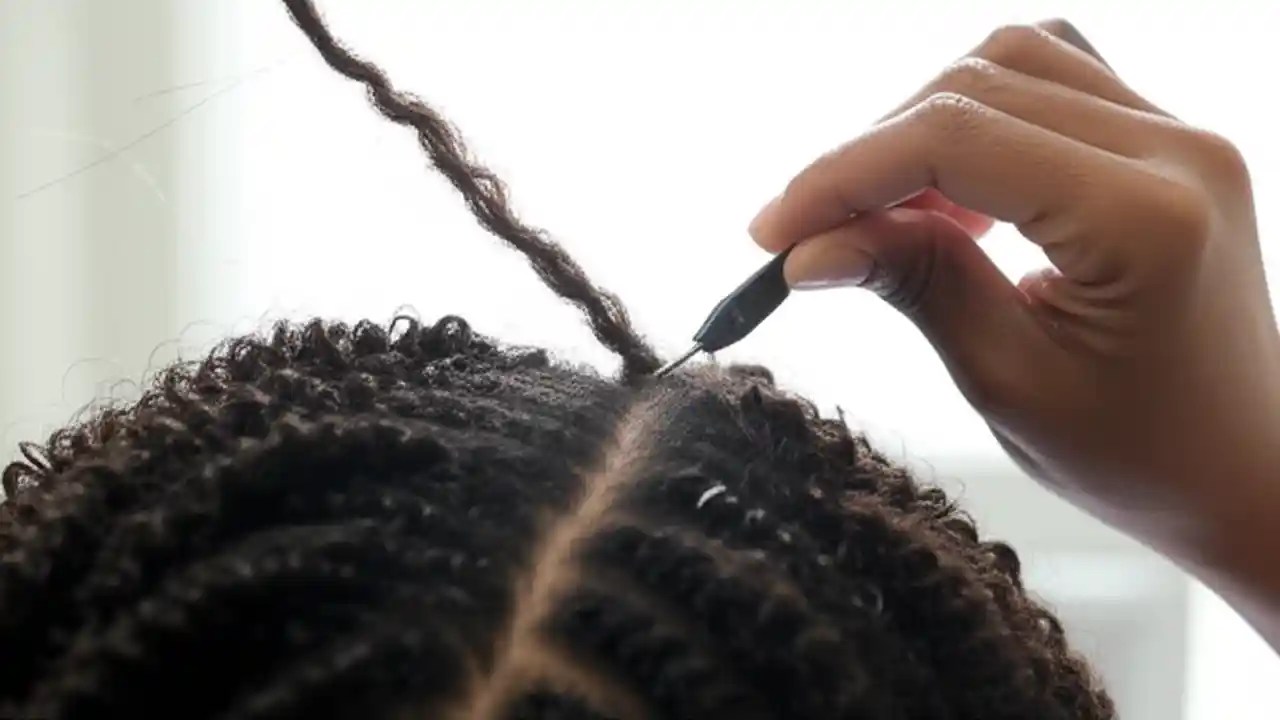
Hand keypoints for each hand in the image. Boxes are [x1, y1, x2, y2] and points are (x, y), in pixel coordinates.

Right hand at [749, 20, 1279, 642]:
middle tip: (810, 234)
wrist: (1244, 470)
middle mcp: (1175, 149)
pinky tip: (954, 188)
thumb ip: (914, 284)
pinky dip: (979, 116)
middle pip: (975, 85)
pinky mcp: (1167, 141)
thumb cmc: (1140, 455)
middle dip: (870, 154)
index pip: (956, 140)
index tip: (773, 234)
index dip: (845, 175)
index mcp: (1144, 218)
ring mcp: (1179, 135)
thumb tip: (810, 245)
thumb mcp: (1008, 381)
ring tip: (888, 216)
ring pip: (1010, 62)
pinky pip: (1054, 79)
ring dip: (922, 126)